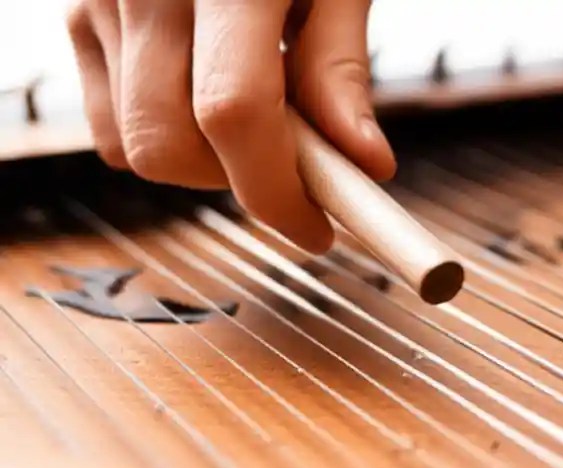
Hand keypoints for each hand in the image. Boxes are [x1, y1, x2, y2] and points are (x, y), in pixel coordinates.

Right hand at [66, 0, 394, 252]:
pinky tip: (204, 98)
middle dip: (240, 184)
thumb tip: (364, 166)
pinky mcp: (75, 13)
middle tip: (300, 173)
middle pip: (169, 143)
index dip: (277, 192)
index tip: (319, 229)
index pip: (234, 112)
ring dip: (203, 164)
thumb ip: (340, 69)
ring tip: (258, 119)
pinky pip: (106, 122)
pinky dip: (161, 135)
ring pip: (132, 145)